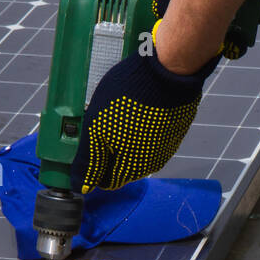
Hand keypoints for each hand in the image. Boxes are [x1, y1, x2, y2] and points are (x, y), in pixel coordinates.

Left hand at [70, 37, 217, 192]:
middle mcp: (152, 164)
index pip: (107, 181)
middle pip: (123, 167)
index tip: (87, 150)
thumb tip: (83, 186)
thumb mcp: (96, 130)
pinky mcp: (175, 129)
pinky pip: (153, 136)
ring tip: (119, 114)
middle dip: (109, 152)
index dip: (94, 168)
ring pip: (138, 151)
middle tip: (100, 126)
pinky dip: (142, 127)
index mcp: (131, 168)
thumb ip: (89, 161)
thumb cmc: (127, 101)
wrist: (166, 73)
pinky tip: (136, 109)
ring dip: (126, 139)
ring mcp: (166, 147)